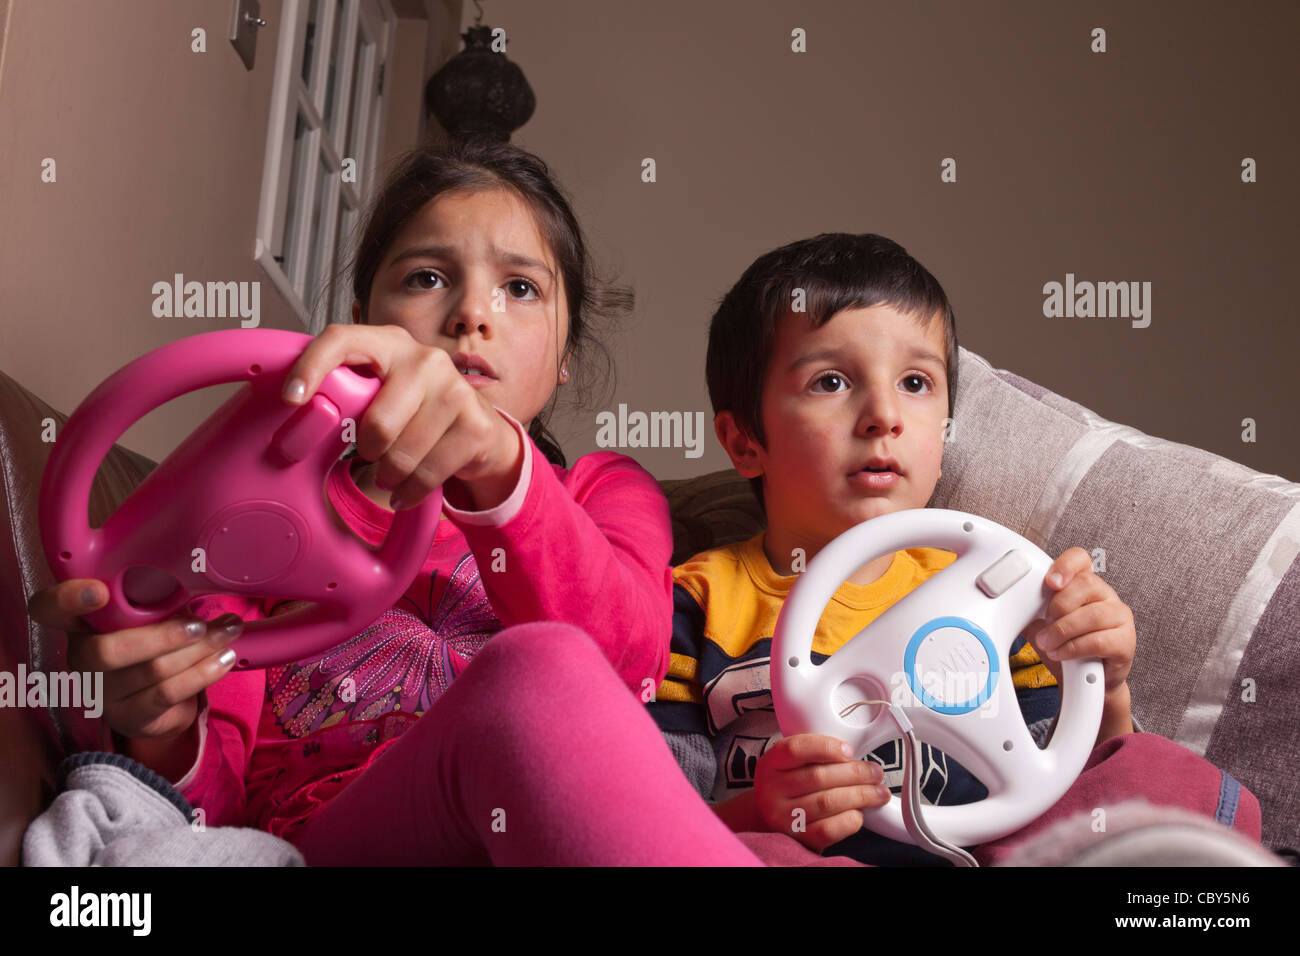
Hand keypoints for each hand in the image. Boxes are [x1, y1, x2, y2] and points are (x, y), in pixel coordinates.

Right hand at [25, 578, 243, 740]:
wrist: (160, 701)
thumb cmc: (153, 640)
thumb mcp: (149, 613)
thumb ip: (153, 595)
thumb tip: (193, 572)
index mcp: (80, 623)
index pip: (49, 609)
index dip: (66, 599)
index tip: (98, 591)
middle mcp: (82, 658)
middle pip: (106, 651)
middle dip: (162, 635)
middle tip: (201, 624)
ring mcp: (103, 692)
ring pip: (149, 670)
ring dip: (199, 650)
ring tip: (229, 632)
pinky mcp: (131, 716)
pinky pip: (168, 693)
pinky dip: (203, 673)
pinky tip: (225, 659)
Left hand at [281, 324, 523, 511]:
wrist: (479, 428)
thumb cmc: (415, 411)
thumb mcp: (380, 392)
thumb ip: (346, 397)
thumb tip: (290, 432)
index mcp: (389, 343)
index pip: (341, 339)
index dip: (312, 366)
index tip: (290, 399)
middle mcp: (425, 358)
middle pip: (377, 422)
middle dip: (368, 451)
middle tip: (371, 455)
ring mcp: (454, 389)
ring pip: (402, 454)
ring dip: (390, 476)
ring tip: (392, 474)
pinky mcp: (475, 424)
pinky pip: (427, 474)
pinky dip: (411, 491)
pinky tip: (407, 491)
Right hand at [753, 733, 889, 851]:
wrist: (772, 818)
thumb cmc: (790, 786)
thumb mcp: (793, 764)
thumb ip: (817, 755)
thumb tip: (855, 756)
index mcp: (772, 763)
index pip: (796, 749)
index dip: (826, 748)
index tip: (849, 751)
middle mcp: (772, 790)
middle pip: (818, 777)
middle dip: (855, 773)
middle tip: (875, 772)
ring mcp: (783, 817)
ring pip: (827, 802)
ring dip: (860, 796)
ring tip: (878, 792)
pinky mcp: (798, 839)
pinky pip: (829, 829)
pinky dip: (850, 819)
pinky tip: (859, 813)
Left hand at [1021, 547, 1136, 741]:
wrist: (1081, 681)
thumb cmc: (1063, 645)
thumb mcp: (1040, 623)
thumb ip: (1027, 609)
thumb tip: (1002, 601)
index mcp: (1084, 583)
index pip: (1080, 559)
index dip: (1065, 566)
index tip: (1050, 582)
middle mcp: (1105, 595)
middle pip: (1085, 584)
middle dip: (1058, 606)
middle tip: (1044, 625)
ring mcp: (1119, 617)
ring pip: (1092, 615)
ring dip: (1063, 631)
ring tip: (1047, 644)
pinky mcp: (1125, 642)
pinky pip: (1100, 640)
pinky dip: (1074, 648)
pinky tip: (1061, 653)